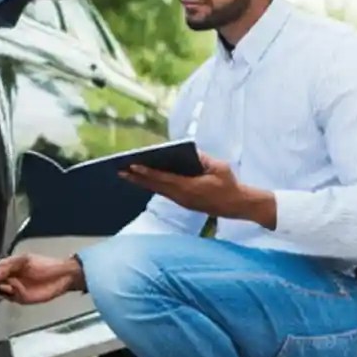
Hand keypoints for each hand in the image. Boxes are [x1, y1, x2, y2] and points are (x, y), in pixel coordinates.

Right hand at [0, 253, 84, 304]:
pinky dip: (5, 294)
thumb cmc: (45, 265)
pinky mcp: (20, 299)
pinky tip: (11, 288)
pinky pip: (8, 297)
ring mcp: (13, 290)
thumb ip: (9, 264)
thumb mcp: (26, 259)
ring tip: (0, 283)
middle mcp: (8, 280)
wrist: (61, 276)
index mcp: (8, 269)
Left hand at [120, 151, 274, 225]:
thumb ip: (203, 158)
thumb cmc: (229, 184)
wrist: (237, 205)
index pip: (164, 179)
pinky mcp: (184, 203)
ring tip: (126, 175)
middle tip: (119, 171)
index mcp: (190, 187)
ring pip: (159, 190)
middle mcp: (182, 196)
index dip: (147, 173)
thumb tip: (189, 151)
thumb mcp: (219, 167)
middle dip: (137, 179)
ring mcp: (182, 201)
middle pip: (156, 187)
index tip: (133, 166)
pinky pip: (165, 193)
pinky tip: (145, 180)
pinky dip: (154, 186)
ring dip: (142, 183)